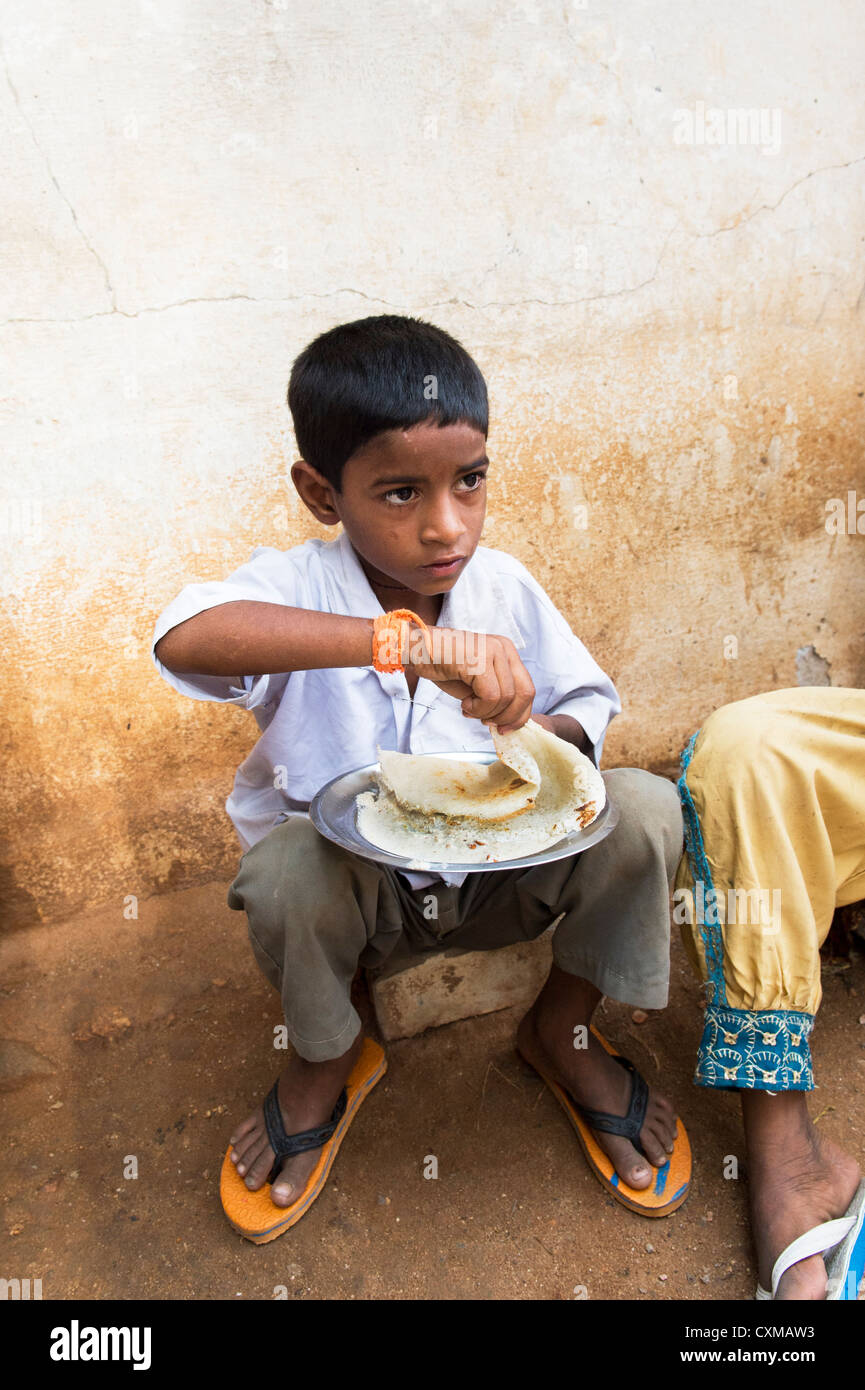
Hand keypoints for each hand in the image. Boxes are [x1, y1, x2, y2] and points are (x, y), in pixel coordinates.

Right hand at [407, 626, 534, 732]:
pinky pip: (490, 696)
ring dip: (486, 713)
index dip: (520, 714)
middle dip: (508, 717)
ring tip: (468, 708)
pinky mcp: (480, 659)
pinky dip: (477, 708)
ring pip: (506, 698)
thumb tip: (507, 722)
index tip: (505, 728)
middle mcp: (504, 648)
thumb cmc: (442, 665)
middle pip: (524, 693)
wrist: (415, 649)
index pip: (527, 688)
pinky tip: (464, 704)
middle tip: (488, 724)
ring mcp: (493, 651)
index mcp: (506, 652)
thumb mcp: (475, 683)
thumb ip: (494, 697)